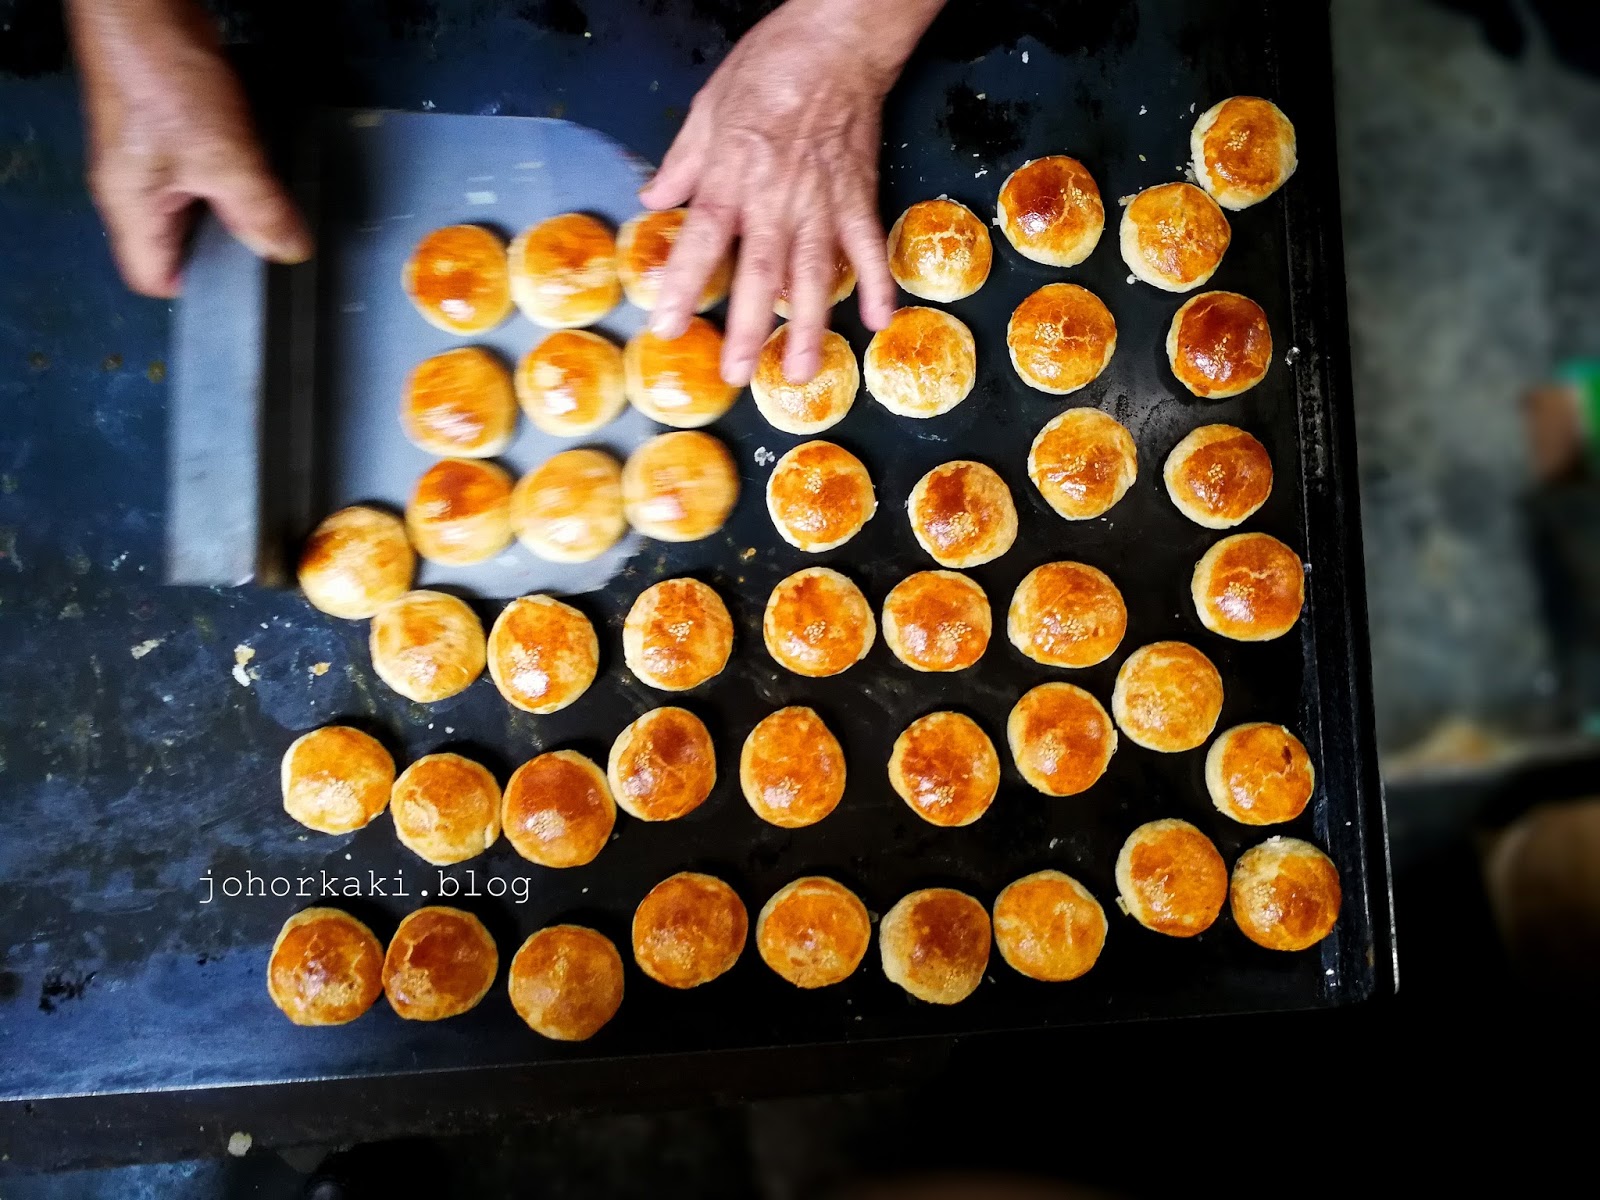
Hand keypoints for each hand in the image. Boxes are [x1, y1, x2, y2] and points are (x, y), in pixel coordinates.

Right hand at [68, 0, 310, 297]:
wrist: (145, 6)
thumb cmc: (161, 72)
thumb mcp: (226, 157)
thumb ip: (260, 212)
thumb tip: (287, 250)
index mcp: (131, 209)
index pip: (156, 279)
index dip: (201, 289)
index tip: (245, 284)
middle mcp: (132, 191)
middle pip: (179, 246)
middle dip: (225, 248)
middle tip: (267, 243)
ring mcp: (147, 161)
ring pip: (194, 208)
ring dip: (231, 208)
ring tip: (266, 204)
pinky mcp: (165, 132)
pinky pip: (199, 172)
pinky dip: (228, 174)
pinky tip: (254, 166)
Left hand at [640, 0, 945, 384]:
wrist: (838, 40)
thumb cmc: (771, 65)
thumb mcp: (708, 106)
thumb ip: (683, 162)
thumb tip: (653, 200)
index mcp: (732, 175)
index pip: (702, 240)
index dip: (684, 286)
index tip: (668, 326)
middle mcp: (776, 198)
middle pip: (760, 273)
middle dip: (750, 329)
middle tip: (738, 375)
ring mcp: (822, 201)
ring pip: (814, 274)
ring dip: (810, 327)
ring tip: (803, 374)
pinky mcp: (859, 195)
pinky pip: (870, 246)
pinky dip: (876, 283)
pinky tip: (878, 321)